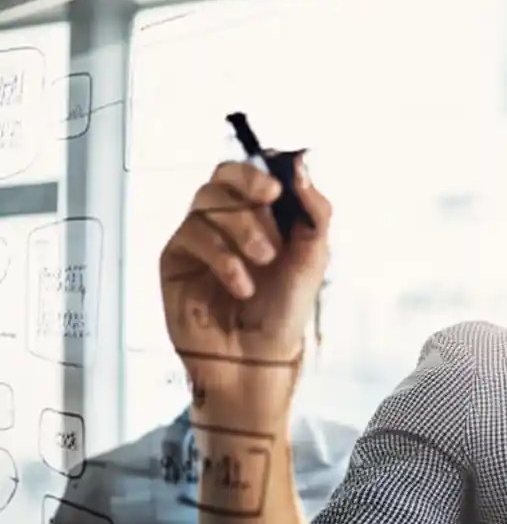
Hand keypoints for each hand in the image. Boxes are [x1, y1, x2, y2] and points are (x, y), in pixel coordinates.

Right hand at [159, 155, 330, 430]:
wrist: (258, 359)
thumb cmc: (284, 311)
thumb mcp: (314, 258)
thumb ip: (314, 211)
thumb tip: (301, 164)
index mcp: (263, 216)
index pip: (252, 172)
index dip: (261, 169)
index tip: (277, 186)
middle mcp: (228, 222)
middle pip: (223, 176)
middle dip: (248, 188)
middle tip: (270, 204)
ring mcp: (200, 238)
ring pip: (206, 202)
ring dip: (241, 227)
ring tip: (263, 260)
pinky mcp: (176, 260)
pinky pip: (191, 236)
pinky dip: (222, 258)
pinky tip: (241, 284)